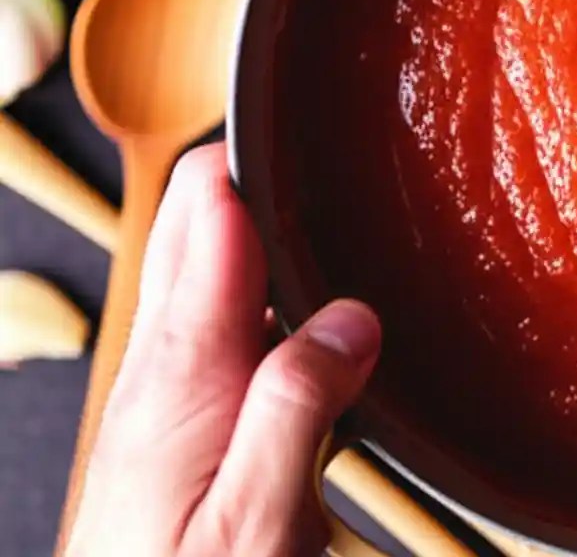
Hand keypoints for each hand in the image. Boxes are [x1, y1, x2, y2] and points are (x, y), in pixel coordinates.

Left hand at [64, 144, 381, 555]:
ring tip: (332, 206)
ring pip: (208, 265)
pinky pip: (223, 318)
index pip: (203, 212)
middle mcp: (167, 363)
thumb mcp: (259, 521)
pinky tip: (312, 302)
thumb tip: (351, 318)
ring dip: (261, 227)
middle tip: (328, 146)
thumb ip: (299, 408)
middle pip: (196, 219)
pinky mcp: (185, 414)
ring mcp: (170, 386)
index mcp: (183, 370)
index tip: (307, 118)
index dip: (252, 151)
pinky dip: (264, 286)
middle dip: (254, 171)